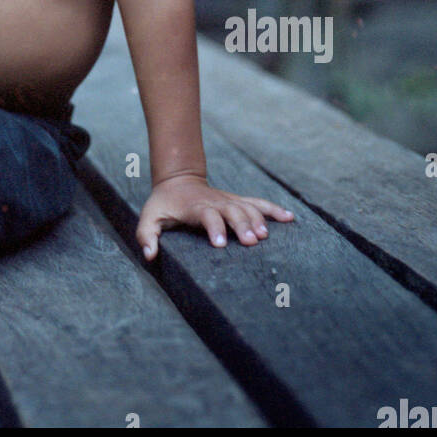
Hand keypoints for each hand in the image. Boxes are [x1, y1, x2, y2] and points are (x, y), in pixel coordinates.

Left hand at [136, 173, 294, 260]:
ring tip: (266, 236)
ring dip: (258, 220)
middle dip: (242, 226)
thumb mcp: (149, 217)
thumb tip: (150, 256)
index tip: (220, 244)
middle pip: (232, 212)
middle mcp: (216, 202)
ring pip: (248, 207)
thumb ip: (146, 236)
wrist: (178, 180)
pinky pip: (259, 203)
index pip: (207, 216)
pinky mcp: (238, 201)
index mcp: (196, 207)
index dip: (214, 227)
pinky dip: (274, 210)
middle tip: (251, 242)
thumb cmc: (164, 204)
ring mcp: (229, 201)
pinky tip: (290, 218)